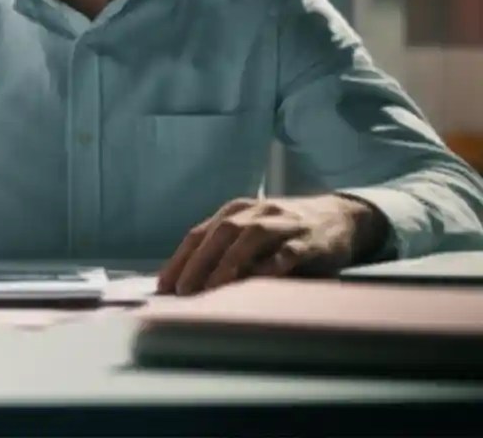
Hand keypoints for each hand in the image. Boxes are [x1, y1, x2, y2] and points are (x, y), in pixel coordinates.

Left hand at [157, 194, 387, 295]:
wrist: (341, 217)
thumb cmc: (284, 232)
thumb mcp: (251, 234)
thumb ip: (224, 251)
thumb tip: (186, 283)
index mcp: (236, 211)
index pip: (200, 234)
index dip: (179, 259)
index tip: (163, 285)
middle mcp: (257, 212)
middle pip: (220, 233)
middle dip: (198, 263)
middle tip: (183, 291)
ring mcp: (284, 224)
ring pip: (250, 237)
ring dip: (229, 263)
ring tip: (212, 288)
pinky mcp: (310, 240)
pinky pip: (288, 251)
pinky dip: (271, 265)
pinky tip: (257, 282)